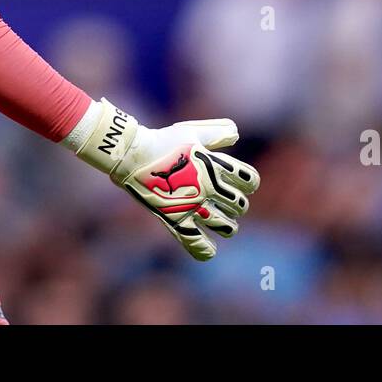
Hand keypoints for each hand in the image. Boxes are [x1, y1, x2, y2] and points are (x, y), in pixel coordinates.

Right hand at [74, 100, 260, 260]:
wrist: (132, 156)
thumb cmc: (162, 141)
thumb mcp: (192, 131)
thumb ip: (217, 133)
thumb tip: (235, 134)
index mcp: (213, 165)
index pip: (249, 180)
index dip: (250, 182)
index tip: (243, 183)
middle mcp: (207, 187)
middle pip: (240, 205)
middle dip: (238, 205)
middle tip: (229, 203)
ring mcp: (192, 205)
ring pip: (226, 226)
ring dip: (229, 226)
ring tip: (225, 224)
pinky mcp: (175, 219)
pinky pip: (196, 243)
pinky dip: (205, 250)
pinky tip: (210, 249)